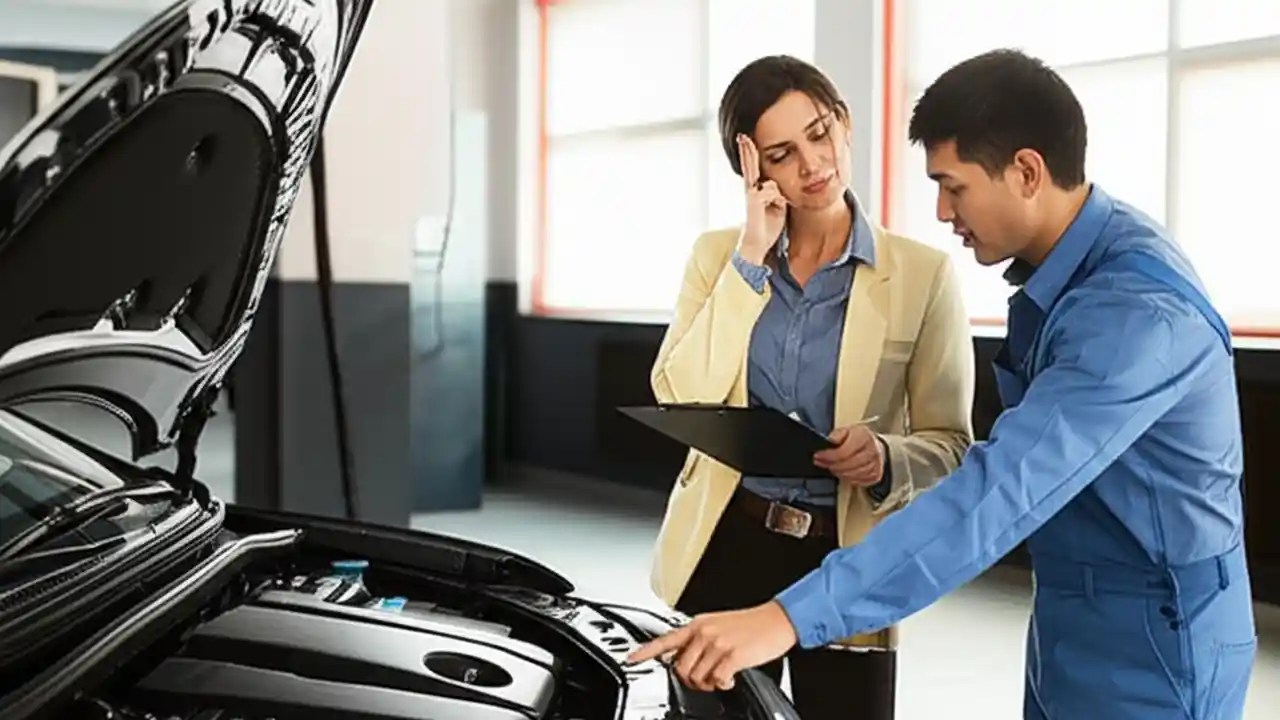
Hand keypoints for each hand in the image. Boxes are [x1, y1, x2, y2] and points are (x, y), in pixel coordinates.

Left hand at [625, 602, 797, 691]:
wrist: (777, 620)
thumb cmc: (751, 625)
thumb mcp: (718, 625)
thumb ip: (699, 639)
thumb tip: (684, 659)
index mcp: (698, 624)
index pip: (665, 640)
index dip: (645, 652)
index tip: (631, 660)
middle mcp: (704, 632)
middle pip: (681, 668)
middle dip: (690, 680)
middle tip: (705, 679)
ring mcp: (717, 643)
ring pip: (697, 677)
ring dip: (708, 683)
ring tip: (720, 677)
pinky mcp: (732, 655)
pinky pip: (717, 681)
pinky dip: (723, 685)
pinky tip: (730, 679)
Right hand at [736, 134, 787, 265]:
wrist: (758, 243)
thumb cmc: (768, 225)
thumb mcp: (778, 206)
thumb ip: (777, 193)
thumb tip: (777, 186)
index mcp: (756, 190)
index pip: (753, 168)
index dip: (750, 154)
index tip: (747, 140)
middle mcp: (750, 190)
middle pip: (750, 166)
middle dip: (747, 150)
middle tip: (743, 136)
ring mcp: (751, 194)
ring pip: (772, 183)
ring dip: (778, 198)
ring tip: (774, 209)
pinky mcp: (754, 200)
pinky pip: (773, 191)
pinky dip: (778, 201)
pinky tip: (774, 210)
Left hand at [814, 425, 884, 486]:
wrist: (875, 444)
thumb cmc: (858, 437)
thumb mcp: (846, 430)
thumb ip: (837, 434)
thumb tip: (829, 441)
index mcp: (864, 436)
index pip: (844, 451)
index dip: (829, 456)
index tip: (818, 456)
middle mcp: (873, 450)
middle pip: (849, 464)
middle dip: (832, 465)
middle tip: (821, 462)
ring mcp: (877, 464)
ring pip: (853, 474)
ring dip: (839, 472)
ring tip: (831, 467)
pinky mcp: (876, 475)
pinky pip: (859, 481)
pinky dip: (848, 478)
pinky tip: (842, 472)